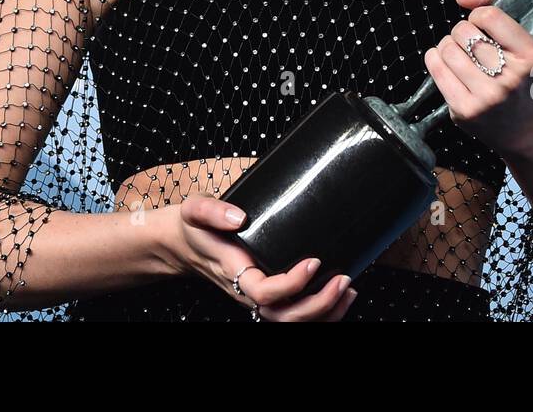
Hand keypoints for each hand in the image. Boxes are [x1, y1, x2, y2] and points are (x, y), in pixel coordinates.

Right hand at [156, 193, 358, 320]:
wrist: (184, 244)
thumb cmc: (194, 227)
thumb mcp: (194, 210)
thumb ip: (212, 211)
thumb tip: (239, 217)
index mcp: (233, 273)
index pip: (264, 293)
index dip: (291, 285)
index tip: (313, 261)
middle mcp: (247, 292)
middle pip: (283, 317)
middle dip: (318, 305)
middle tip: (342, 280)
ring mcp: (258, 297)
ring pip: (291, 321)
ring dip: (324, 312)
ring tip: (348, 289)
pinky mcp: (268, 295)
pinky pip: (294, 314)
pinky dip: (322, 312)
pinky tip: (342, 295)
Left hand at [423, 0, 532, 154]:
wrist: (527, 129)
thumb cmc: (522, 76)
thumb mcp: (523, 41)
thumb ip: (495, 3)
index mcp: (531, 55)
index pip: (489, 15)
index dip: (479, 15)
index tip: (483, 26)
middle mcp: (511, 77)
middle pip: (463, 31)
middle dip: (462, 32)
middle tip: (472, 44)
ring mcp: (487, 97)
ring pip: (446, 48)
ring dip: (448, 45)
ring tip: (460, 54)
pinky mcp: (465, 111)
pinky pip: (436, 70)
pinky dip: (435, 59)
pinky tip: (445, 62)